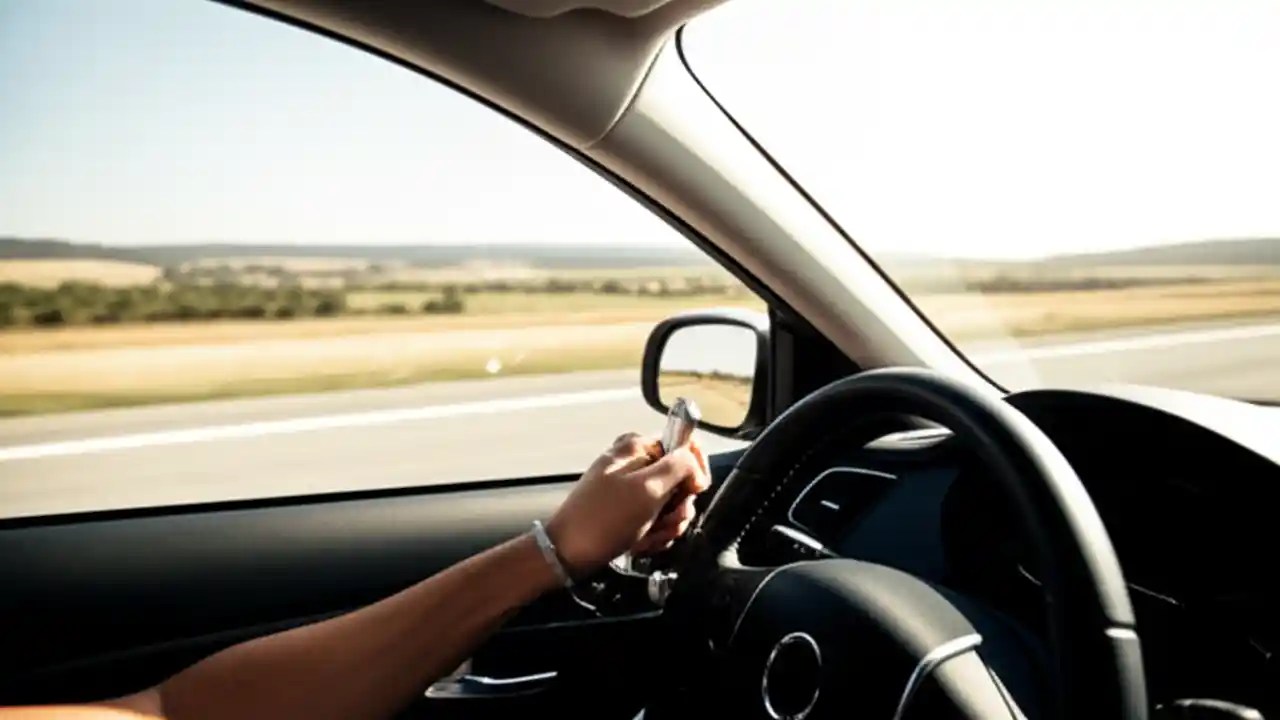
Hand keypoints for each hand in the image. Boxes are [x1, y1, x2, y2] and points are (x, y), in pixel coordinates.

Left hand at [545, 432, 710, 577]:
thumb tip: (696, 462)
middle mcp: (635, 464)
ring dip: (666, 526)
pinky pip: (656, 521)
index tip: (693, 491)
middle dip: (678, 507)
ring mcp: (631, 490)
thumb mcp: (647, 489)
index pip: (685, 446)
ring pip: (671, 506)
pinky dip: (653, 535)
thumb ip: (679, 466)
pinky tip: (641, 543)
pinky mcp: (628, 512)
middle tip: (664, 521)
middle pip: (681, 481)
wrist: (568, 553)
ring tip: (648, 536)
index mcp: (637, 447)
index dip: (695, 470)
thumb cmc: (606, 519)